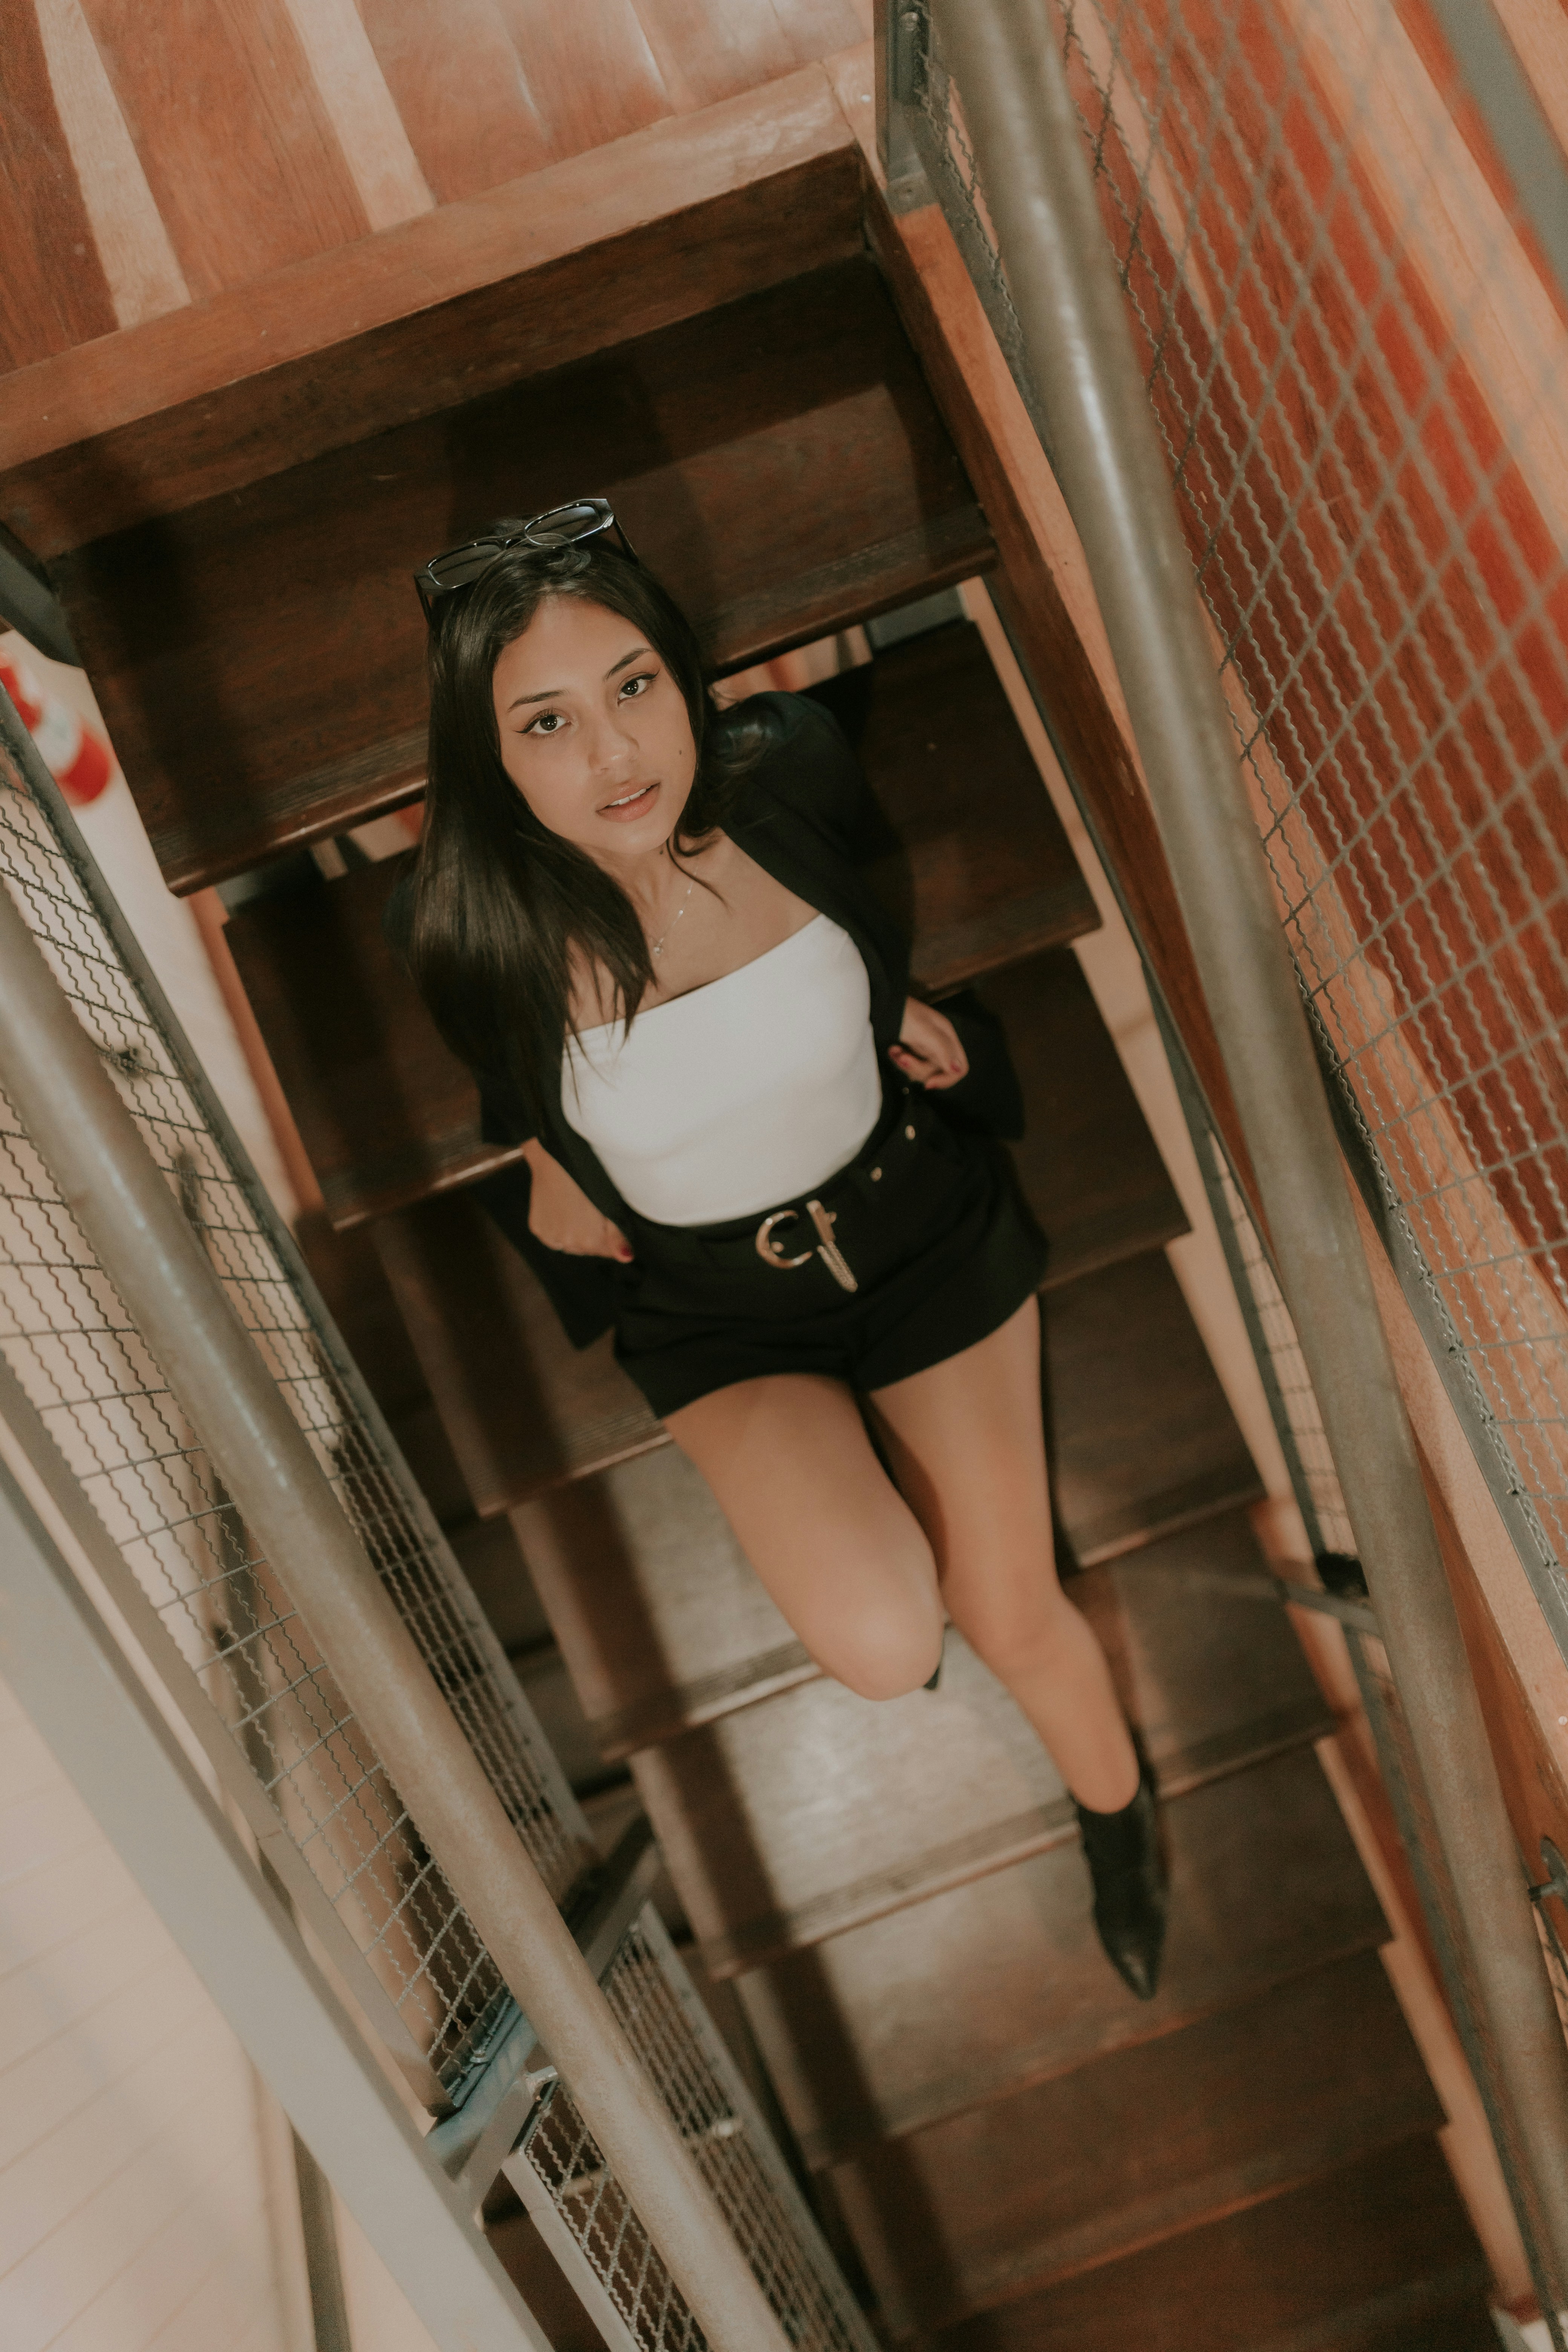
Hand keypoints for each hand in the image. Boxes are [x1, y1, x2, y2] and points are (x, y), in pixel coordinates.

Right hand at [523, 1142, 632, 1260]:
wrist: (558, 1160)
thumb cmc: (587, 1179)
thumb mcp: (608, 1206)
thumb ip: (617, 1236)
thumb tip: (626, 1258)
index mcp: (589, 1241)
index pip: (606, 1251)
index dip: (609, 1237)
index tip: (606, 1220)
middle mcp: (568, 1243)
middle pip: (586, 1248)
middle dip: (591, 1235)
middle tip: (590, 1210)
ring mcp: (550, 1236)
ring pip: (569, 1244)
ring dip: (574, 1233)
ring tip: (576, 1208)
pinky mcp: (537, 1227)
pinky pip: (552, 1236)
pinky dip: (557, 1227)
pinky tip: (561, 1210)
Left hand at [888, 997, 968, 1091]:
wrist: (880, 1004)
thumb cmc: (903, 1013)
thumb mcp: (924, 1031)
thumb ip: (943, 1050)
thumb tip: (957, 1070)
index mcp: (948, 1037)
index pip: (960, 1068)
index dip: (947, 1079)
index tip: (928, 1083)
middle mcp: (940, 1044)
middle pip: (939, 1073)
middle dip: (919, 1070)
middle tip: (903, 1058)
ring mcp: (925, 1048)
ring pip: (923, 1072)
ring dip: (907, 1065)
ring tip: (895, 1052)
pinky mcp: (912, 1050)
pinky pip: (910, 1066)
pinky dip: (900, 1061)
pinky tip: (893, 1050)